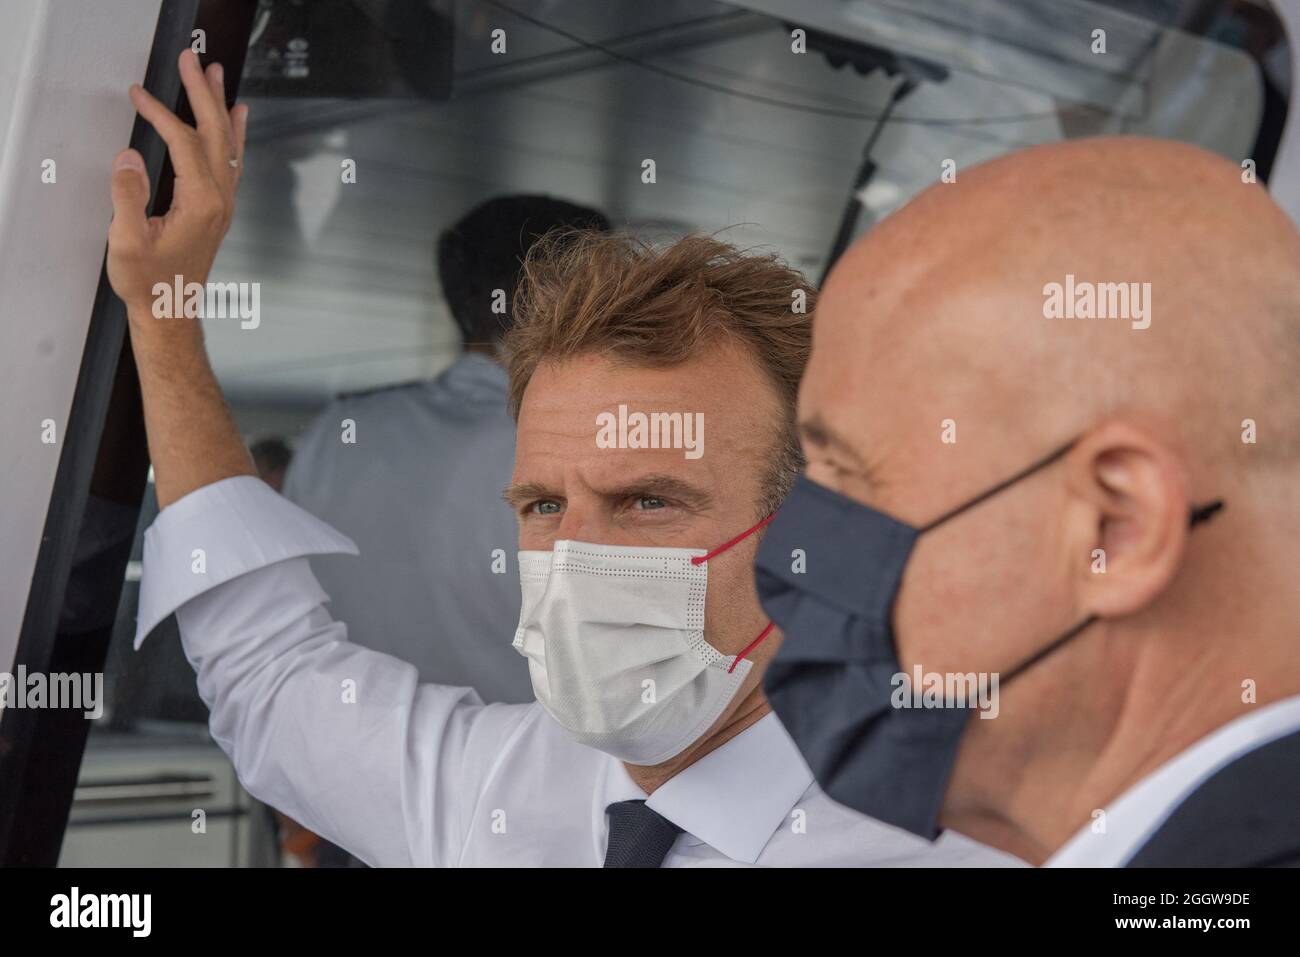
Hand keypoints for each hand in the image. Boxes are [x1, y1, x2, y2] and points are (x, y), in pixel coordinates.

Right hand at [107, 49, 247, 315]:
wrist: (171, 310)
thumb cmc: (150, 281)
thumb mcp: (127, 242)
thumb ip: (127, 197)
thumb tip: (130, 157)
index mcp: (201, 204)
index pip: (185, 144)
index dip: (161, 115)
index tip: (138, 95)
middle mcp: (220, 200)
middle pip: (214, 135)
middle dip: (202, 94)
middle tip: (192, 60)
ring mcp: (224, 204)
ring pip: (227, 145)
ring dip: (220, 107)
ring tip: (216, 75)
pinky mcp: (220, 208)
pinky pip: (232, 161)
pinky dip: (234, 134)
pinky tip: (236, 118)